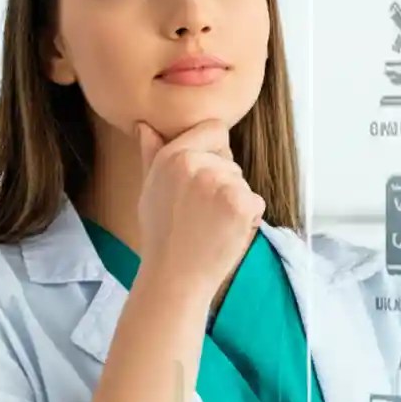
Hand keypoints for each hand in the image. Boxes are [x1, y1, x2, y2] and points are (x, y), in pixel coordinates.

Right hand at [135, 119, 264, 300]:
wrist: (175, 276)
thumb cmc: (161, 236)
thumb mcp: (149, 189)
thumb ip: (152, 154)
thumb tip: (146, 125)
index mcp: (173, 156)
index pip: (214, 130)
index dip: (214, 150)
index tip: (205, 175)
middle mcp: (196, 164)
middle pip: (230, 160)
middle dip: (222, 181)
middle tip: (201, 212)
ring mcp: (221, 183)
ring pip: (242, 182)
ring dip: (234, 201)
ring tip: (211, 225)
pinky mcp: (241, 203)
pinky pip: (255, 202)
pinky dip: (247, 218)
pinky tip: (225, 232)